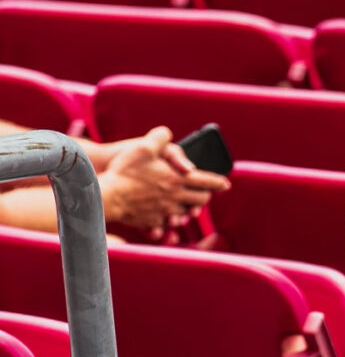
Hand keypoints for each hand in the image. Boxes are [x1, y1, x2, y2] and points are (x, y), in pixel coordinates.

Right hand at [98, 127, 230, 233]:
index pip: (206, 181)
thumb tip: (168, 134)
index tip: (226, 184)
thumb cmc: (125, 171)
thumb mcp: (144, 146)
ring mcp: (164, 211)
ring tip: (189, 205)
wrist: (106, 197)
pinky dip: (169, 220)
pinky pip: (166, 222)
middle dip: (205, 196)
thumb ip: (160, 137)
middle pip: (200, 200)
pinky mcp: (151, 220)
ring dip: (190, 209)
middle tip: (205, 192)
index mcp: (178, 178)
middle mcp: (175, 196)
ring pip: (186, 213)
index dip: (218, 182)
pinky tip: (167, 217)